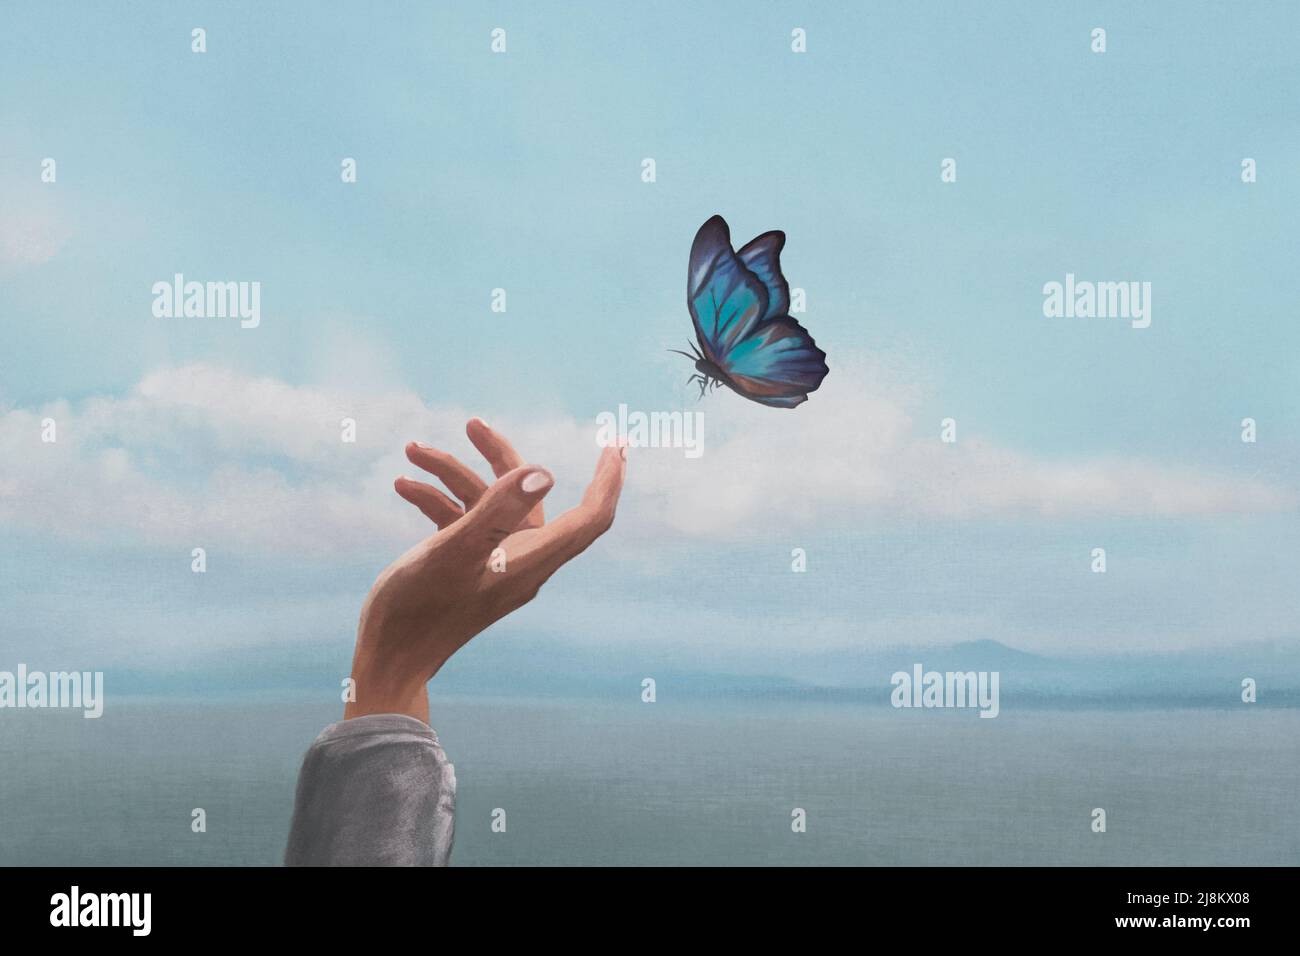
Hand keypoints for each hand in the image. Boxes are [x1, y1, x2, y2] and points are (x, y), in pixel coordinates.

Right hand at [344, 418, 626, 721]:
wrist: (386, 660)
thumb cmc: (416, 611)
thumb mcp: (453, 552)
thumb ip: (496, 512)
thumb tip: (545, 472)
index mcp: (531, 561)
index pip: (589, 517)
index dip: (608, 480)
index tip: (616, 445)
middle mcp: (520, 561)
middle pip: (528, 495)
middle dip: (499, 455)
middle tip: (473, 424)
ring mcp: (492, 564)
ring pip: (486, 504)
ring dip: (451, 475)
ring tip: (412, 451)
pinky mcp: (466, 567)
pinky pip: (463, 522)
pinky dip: (438, 500)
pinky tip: (403, 486)